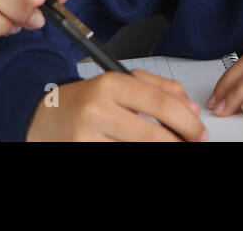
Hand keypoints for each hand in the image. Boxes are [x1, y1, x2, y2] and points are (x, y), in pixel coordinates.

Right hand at [26, 69, 207, 140]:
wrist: (43, 116)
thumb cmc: (85, 101)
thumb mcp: (119, 83)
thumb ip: (158, 89)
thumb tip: (190, 109)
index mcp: (110, 84)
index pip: (160, 102)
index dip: (187, 122)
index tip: (199, 132)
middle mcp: (97, 109)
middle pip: (153, 135)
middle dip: (179, 143)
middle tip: (191, 144)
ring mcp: (87, 136)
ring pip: (138, 151)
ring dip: (162, 150)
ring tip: (170, 146)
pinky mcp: (82, 153)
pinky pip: (120, 158)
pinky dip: (137, 155)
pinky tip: (143, 150)